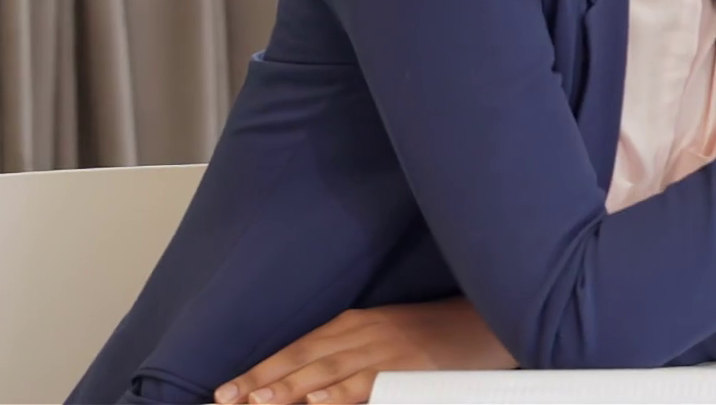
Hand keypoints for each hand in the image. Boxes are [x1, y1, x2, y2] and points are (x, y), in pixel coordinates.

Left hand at [214, 298, 513, 404]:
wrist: (491, 319)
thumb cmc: (439, 335)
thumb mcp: (389, 338)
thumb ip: (351, 356)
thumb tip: (311, 388)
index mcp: (355, 324)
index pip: (297, 348)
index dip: (260, 369)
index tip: (225, 392)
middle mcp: (363, 331)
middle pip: (302, 358)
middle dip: (261, 381)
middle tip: (225, 401)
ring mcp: (386, 347)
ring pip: (327, 370)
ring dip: (289, 387)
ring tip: (257, 401)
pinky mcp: (410, 364)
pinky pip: (370, 380)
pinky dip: (341, 390)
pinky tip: (317, 401)